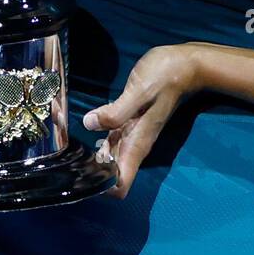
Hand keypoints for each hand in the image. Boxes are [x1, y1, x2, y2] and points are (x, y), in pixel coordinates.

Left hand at [81, 45, 199, 197]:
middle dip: (89, 170)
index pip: (121, 185)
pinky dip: (97, 136)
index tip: (81, 173)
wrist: (186, 66)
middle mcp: (134, 144)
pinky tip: (84, 123)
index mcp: (137, 144)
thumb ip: (116, 112)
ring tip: (69, 139)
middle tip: (67, 153)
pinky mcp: (129, 121)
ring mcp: (132, 134)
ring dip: (91, 154)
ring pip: (108, 157)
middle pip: (110, 175)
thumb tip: (89, 124)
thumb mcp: (139, 92)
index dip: (101, 188)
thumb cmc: (165, 77)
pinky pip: (110, 138)